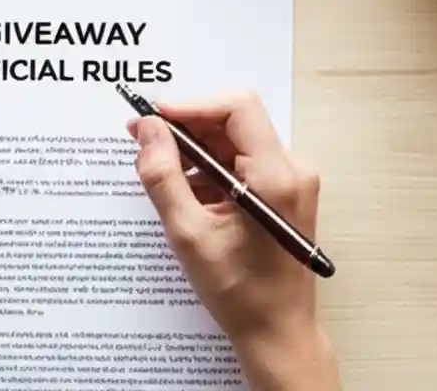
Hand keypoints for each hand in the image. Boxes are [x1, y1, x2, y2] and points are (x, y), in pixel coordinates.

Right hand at [129, 92, 339, 390]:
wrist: (277, 332)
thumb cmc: (240, 293)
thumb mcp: (188, 233)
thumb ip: (163, 175)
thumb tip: (147, 130)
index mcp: (276, 178)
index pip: (236, 108)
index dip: (190, 105)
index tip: (152, 117)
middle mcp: (292, 170)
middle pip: (234, 121)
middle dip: (186, 126)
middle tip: (144, 140)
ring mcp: (291, 180)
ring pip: (234, 140)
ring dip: (195, 149)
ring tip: (161, 173)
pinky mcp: (283, 191)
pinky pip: (241, 161)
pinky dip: (209, 168)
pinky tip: (185, 191)